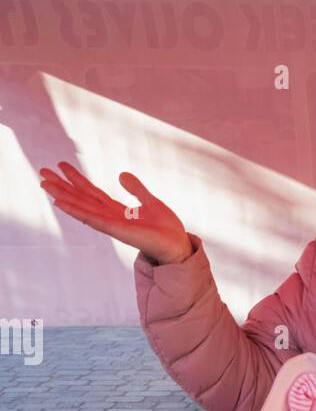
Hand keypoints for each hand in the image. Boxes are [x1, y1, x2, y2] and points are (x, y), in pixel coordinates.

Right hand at [39, 163, 192, 264]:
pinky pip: (92, 219)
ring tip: (45, 184)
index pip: (92, 193)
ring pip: (82, 207)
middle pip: (82, 199)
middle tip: (42, 172)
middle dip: (62, 186)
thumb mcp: (151, 201)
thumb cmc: (167, 229)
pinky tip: (61, 203)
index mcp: (117, 211)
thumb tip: (121, 174)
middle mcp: (110, 217)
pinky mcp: (116, 230)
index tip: (62, 166)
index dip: (77, 180)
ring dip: (63, 196)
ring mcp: (111, 224)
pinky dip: (76, 211)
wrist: (178, 245)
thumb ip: (136, 189)